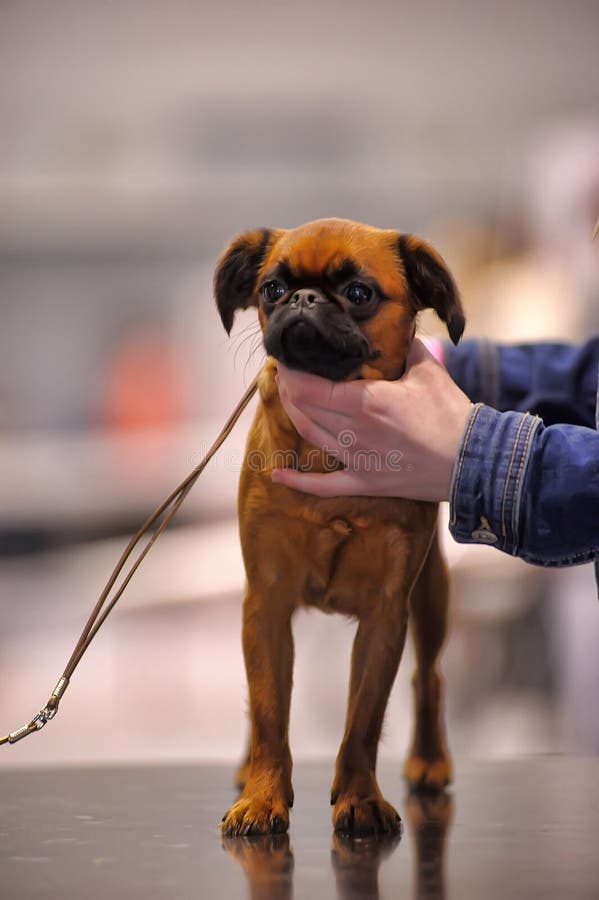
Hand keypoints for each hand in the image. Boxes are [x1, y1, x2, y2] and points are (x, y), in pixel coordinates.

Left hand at [271, 339, 471, 501]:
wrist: (472, 460)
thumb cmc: (450, 415)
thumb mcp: (428, 371)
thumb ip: (406, 347)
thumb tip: (396, 329)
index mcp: (366, 403)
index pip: (312, 386)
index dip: (292, 372)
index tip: (286, 358)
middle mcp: (355, 432)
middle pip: (304, 409)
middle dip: (289, 388)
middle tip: (285, 373)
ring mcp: (357, 460)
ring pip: (309, 436)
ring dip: (292, 416)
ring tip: (286, 398)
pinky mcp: (365, 482)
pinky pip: (323, 486)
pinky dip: (297, 481)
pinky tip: (275, 474)